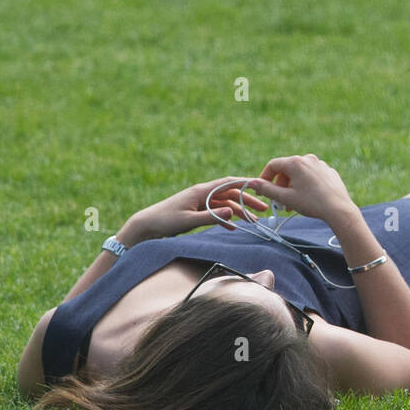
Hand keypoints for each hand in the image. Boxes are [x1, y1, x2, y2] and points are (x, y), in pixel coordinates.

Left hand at [120, 176, 269, 245]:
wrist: (145, 226)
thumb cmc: (164, 221)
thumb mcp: (189, 221)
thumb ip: (211, 216)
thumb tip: (233, 211)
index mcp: (201, 191)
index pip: (229, 183)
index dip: (247, 183)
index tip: (262, 186)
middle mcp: (202, 193)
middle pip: (231, 194)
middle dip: (248, 201)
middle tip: (263, 210)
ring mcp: (199, 202)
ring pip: (225, 204)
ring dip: (239, 212)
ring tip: (253, 221)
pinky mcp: (195, 211)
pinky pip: (216, 212)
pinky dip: (226, 218)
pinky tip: (233, 227)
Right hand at [247, 154, 357, 223]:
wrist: (339, 209)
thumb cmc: (311, 203)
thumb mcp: (285, 197)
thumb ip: (266, 189)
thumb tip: (251, 183)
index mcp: (295, 162)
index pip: (273, 165)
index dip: (264, 178)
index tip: (262, 190)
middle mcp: (308, 158)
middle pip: (286, 169)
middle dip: (280, 185)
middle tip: (279, 202)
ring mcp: (320, 164)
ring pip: (299, 173)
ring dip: (292, 186)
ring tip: (292, 203)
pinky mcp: (328, 171)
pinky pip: (311, 176)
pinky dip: (305, 185)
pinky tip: (307, 198)